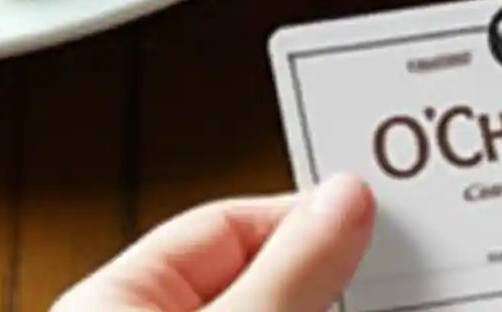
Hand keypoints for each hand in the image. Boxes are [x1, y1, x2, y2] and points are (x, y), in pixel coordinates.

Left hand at [51, 175, 374, 311]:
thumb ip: (289, 270)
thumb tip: (343, 201)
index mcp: (113, 302)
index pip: (225, 225)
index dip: (302, 215)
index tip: (367, 216)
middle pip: (257, 275)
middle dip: (323, 269)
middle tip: (388, 265)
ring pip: (275, 311)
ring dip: (327, 301)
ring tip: (383, 293)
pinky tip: (353, 308)